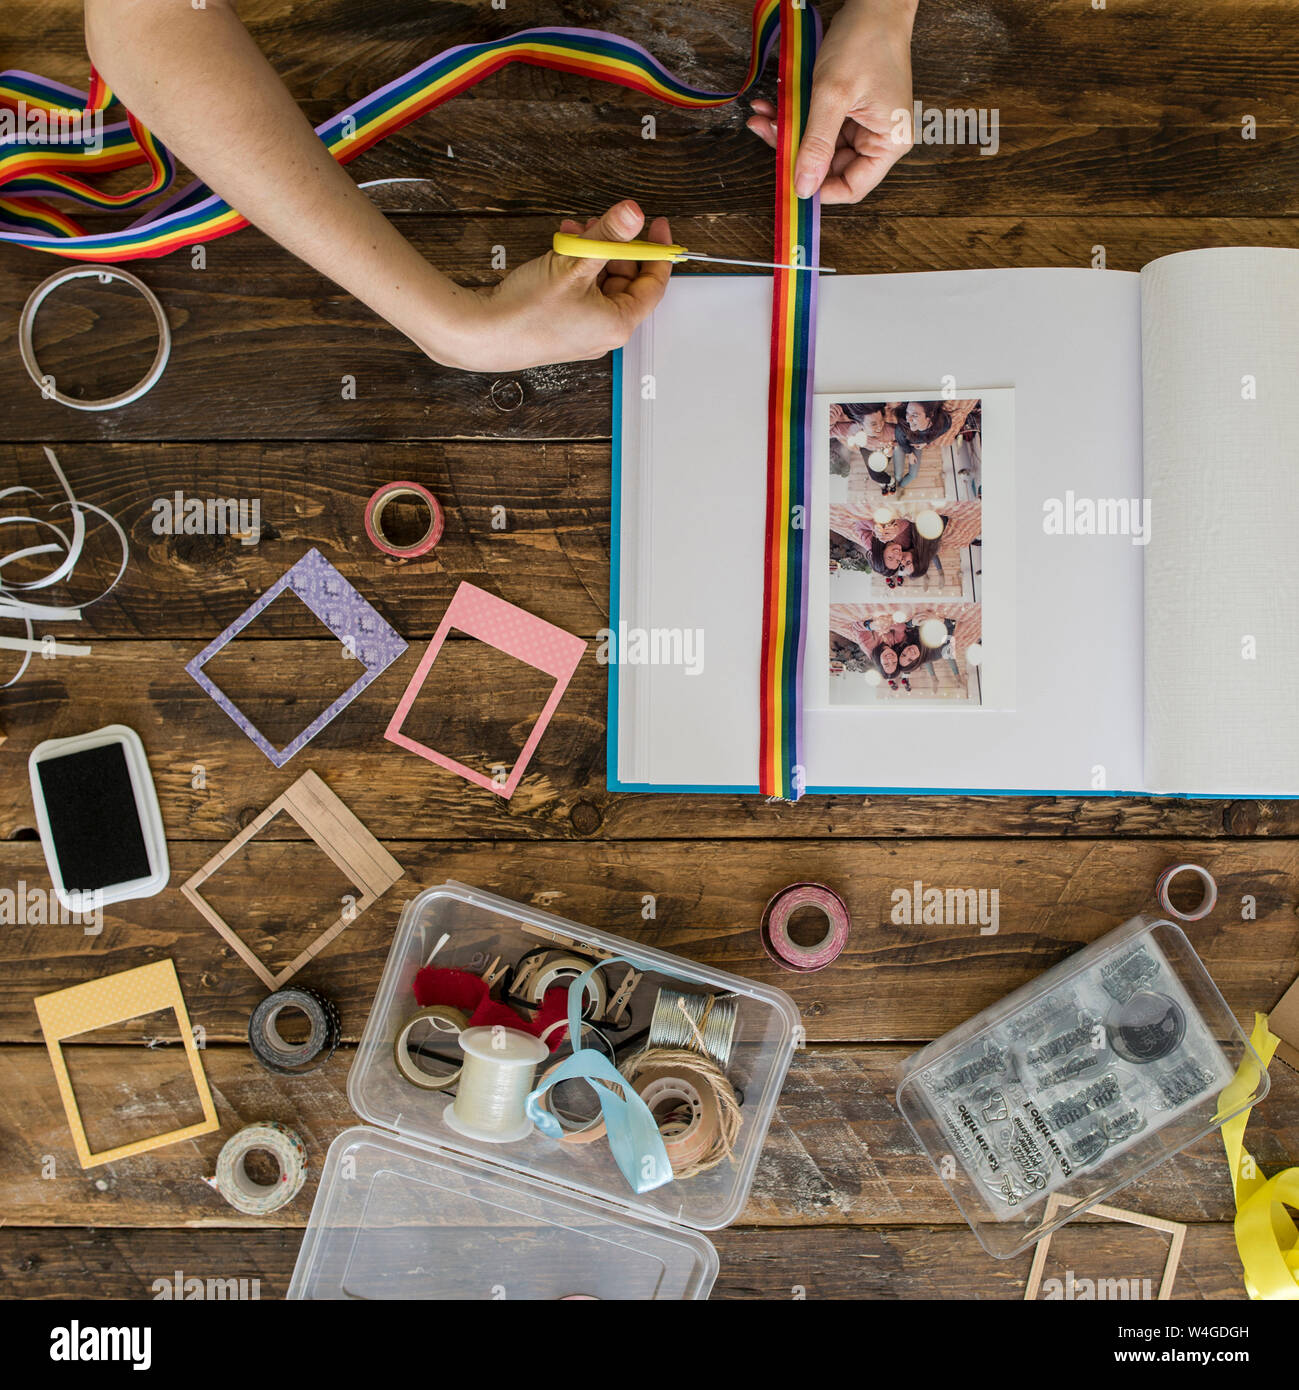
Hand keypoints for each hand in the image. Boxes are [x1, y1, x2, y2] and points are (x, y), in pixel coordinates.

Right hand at [458, 200, 672, 370]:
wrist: (485, 334)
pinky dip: (577, 269)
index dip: (657, 251)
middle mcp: (604, 332)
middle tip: (603, 224)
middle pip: (626, 282)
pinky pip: (582, 293)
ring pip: (601, 284)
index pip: (653, 285)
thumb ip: (607, 235)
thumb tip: (633, 214)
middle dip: (615, 247)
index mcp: (618, 324)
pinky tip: (562, 251)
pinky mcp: (565, 327)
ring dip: (593, 254)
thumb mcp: (574, 263)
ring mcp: (584, 332)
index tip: (657, 226)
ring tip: (575, 233)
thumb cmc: (527, 312)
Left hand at [746, 0, 915, 203]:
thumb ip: (816, 144)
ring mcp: (863, 126)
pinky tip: (773, 107)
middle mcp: (879, 140)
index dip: (819, 189)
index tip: (787, 179)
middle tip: (766, 132)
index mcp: (889, 143)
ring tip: (764, 116)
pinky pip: (818, 127)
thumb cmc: (865, 40)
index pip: (852, 188)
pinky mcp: (848, 112)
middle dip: (795, 153)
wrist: (874, 2)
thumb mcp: (833, 95)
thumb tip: (803, 188)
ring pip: (818, 148)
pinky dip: (795, 119)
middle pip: (830, 168)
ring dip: (788, 133)